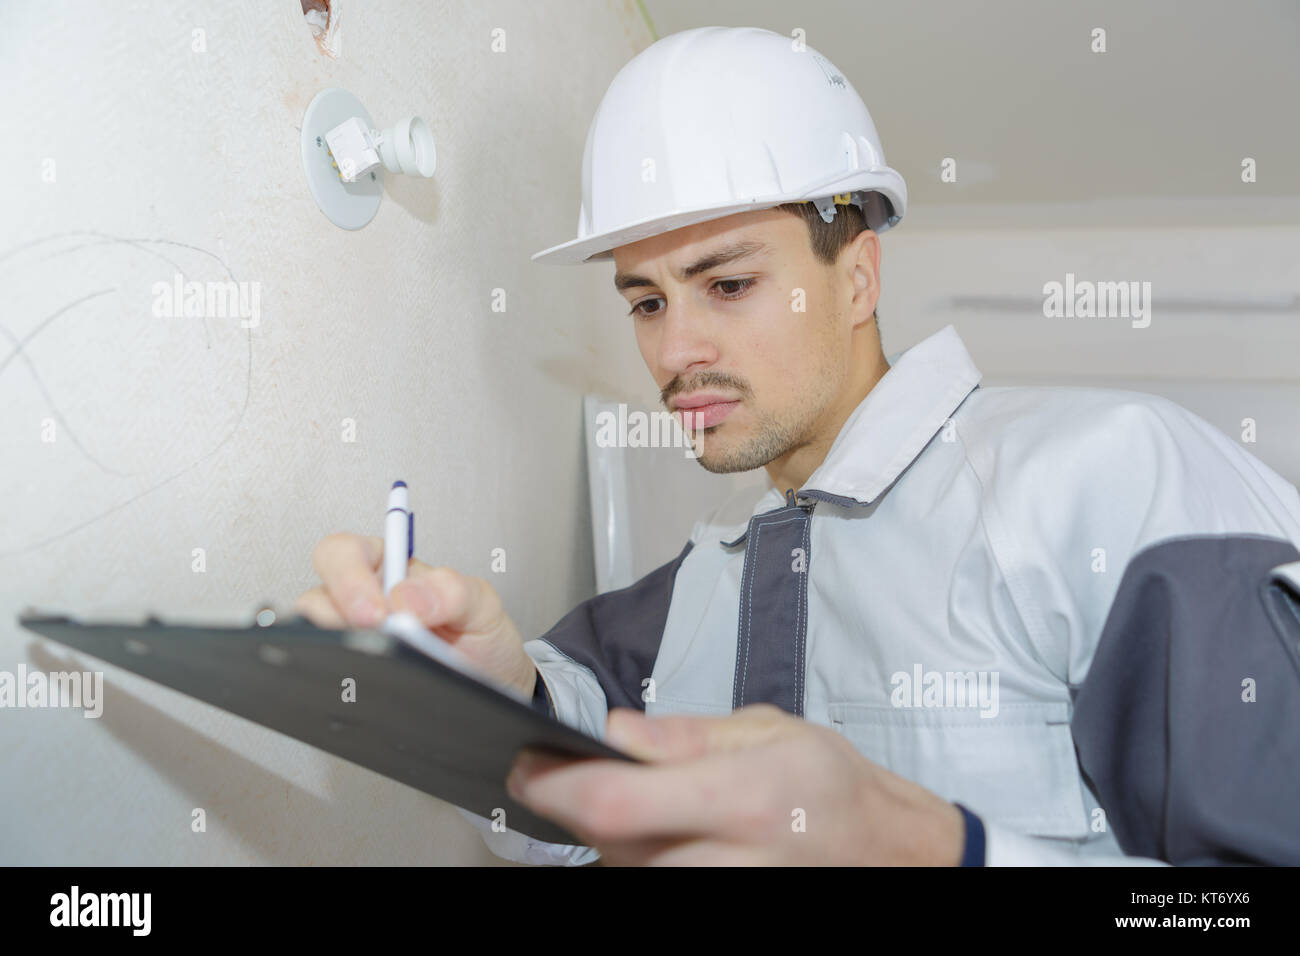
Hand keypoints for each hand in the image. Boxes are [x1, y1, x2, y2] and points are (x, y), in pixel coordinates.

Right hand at [292, 532, 538, 697]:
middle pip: (316, 593)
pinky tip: (371, 683)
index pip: (346, 552)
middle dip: (336, 610)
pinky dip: (342, 677)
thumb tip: (406, 596)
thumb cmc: (481, 637)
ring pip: (315, 635)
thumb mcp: (482, 605)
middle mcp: (364, 601)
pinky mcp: (353, 674)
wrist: (495, 683)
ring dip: (339, 646)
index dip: (350, 576)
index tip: (379, 609)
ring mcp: (355, 639)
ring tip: (380, 660)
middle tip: (373, 630)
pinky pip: (329, 671)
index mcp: (390, 568)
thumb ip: (453, 591)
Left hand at [505, 704, 965, 864]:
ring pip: (626, 872)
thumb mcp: (770, 731)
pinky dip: (636, 858)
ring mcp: (725, 894)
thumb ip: (687, 735)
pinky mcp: (721, 909)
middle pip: (609, 850)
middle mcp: (730, 860)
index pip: (618, 804)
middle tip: (569, 772)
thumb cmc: (831, 786)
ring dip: (607, 839)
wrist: (886, 853)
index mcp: (743, 798)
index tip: (528, 766)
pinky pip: (650, 886)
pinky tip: (654, 833)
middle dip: (576, 810)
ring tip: (633, 801)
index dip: (557, 787)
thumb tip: (617, 731)